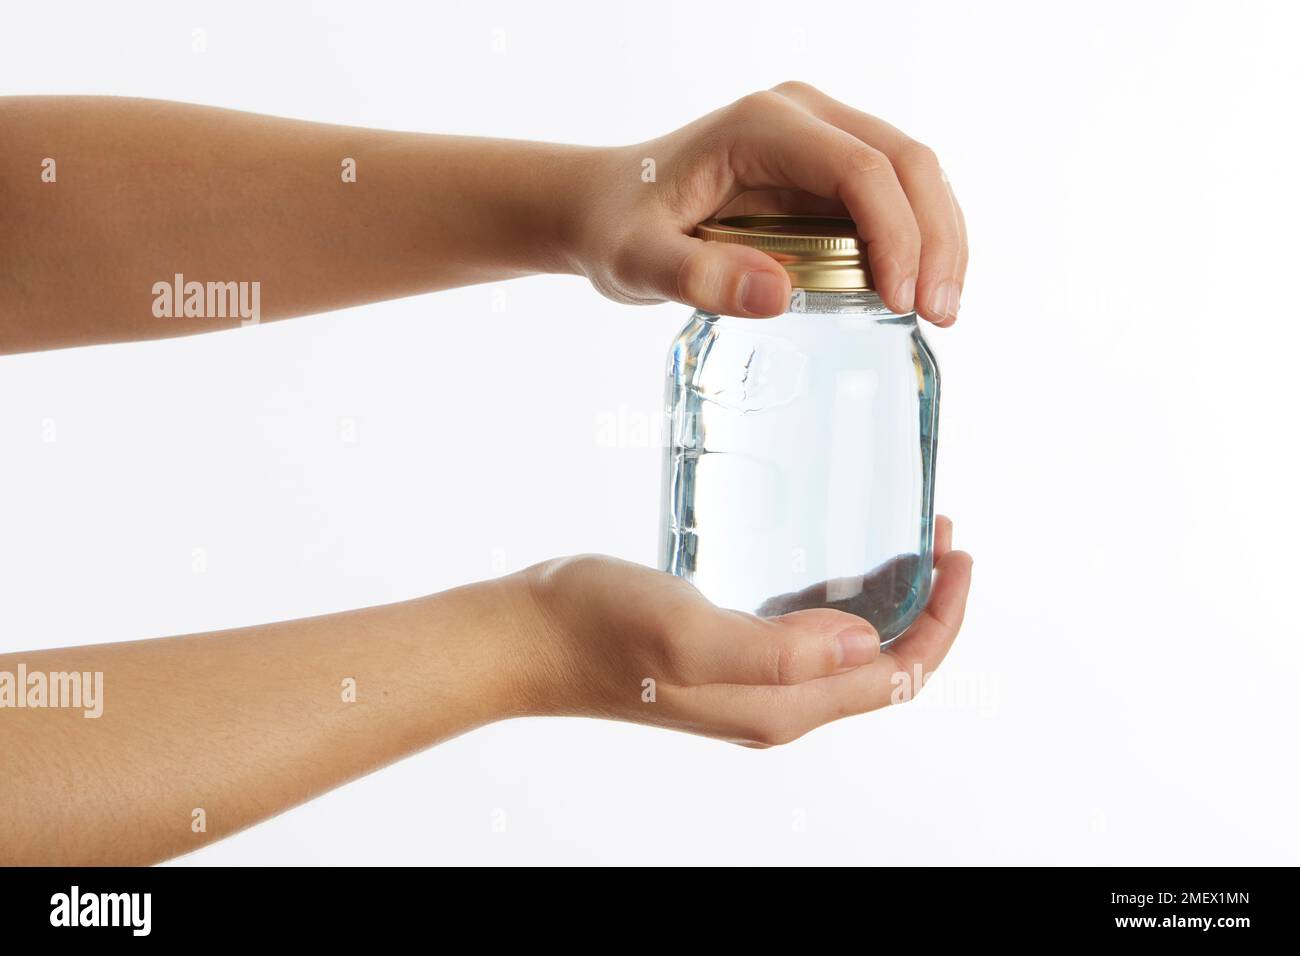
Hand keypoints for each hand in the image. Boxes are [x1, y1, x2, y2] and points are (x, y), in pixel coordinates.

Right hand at [508, 516, 971, 746]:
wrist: (525, 638)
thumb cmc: (596, 630)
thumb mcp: (687, 635)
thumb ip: (776, 648)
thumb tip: (865, 639)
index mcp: (783, 705)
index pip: (898, 674)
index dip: (943, 619)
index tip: (958, 552)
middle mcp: (776, 702)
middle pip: (881, 663)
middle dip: (924, 603)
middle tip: (936, 530)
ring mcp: (748, 681)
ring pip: (844, 644)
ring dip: (883, 596)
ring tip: (897, 533)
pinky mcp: (722, 653)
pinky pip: (802, 628)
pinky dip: (833, 592)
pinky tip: (823, 550)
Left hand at [571, 81, 967, 324]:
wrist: (605, 205)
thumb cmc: (618, 227)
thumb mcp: (638, 261)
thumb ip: (697, 277)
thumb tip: (779, 294)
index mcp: (762, 126)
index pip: (859, 169)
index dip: (895, 233)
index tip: (902, 301)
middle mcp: (802, 116)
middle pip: (906, 161)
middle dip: (935, 238)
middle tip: (940, 313)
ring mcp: (820, 136)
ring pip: (913, 173)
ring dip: (939, 238)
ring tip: (940, 310)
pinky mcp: (827, 166)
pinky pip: (894, 193)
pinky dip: (918, 237)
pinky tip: (918, 288)